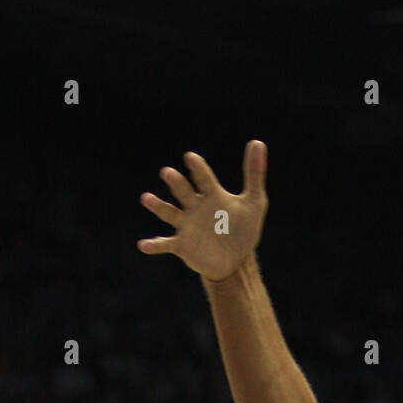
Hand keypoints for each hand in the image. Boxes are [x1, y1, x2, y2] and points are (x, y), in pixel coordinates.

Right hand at [137, 144, 267, 283]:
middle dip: (176, 183)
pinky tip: (144, 245)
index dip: (198, 169)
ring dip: (158, 206)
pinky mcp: (181, 245)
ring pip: (169, 213)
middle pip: (183, 192)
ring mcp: (186, 225)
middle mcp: (195, 207)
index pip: (204, 179)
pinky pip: (166, 244)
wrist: (235, 260)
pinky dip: (154, 245)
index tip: (190, 157)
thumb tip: (258, 142)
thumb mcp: (254, 203)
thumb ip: (255, 174)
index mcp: (212, 195)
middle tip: (167, 172)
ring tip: (147, 198)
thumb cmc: (243, 229)